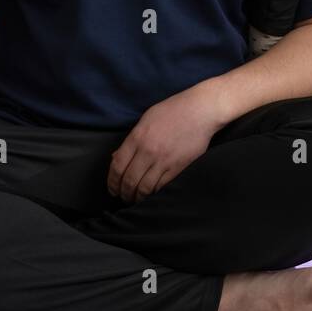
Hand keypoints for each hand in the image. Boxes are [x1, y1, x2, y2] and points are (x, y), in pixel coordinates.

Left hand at [107, 87, 229, 203]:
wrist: (200, 111)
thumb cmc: (172, 111)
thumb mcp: (146, 119)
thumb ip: (131, 140)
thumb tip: (116, 158)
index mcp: (137, 137)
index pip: (117, 166)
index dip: (112, 182)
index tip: (112, 189)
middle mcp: (148, 151)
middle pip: (129, 181)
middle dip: (123, 193)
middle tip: (123, 197)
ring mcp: (164, 161)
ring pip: (144, 188)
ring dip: (137, 197)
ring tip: (135, 199)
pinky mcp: (178, 168)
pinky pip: (161, 187)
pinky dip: (153, 194)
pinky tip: (150, 195)